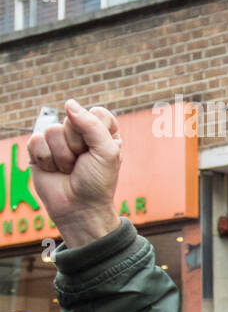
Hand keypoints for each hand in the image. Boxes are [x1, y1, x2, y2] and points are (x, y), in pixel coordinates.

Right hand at [27, 99, 122, 247]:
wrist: (78, 207)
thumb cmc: (97, 182)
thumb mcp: (106, 152)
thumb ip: (92, 125)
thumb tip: (68, 104)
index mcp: (103, 131)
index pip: (96, 113)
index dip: (95, 132)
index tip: (100, 151)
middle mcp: (80, 133)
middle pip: (72, 120)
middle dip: (77, 145)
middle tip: (82, 163)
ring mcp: (58, 140)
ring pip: (52, 131)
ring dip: (62, 156)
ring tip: (69, 169)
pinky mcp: (39, 149)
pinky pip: (36, 141)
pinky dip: (46, 159)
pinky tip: (54, 170)